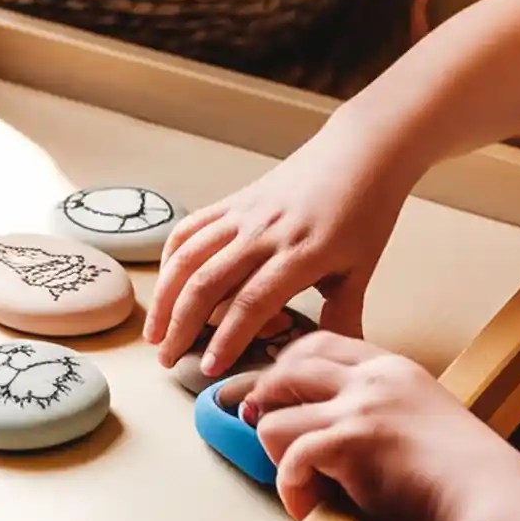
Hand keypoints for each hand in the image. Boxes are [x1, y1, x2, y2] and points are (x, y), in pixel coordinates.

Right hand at [143, 121, 415, 373]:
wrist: (361, 152)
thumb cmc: (366, 210)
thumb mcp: (361, 269)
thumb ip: (342, 316)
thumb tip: (326, 358)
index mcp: (300, 254)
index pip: (252, 302)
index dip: (226, 338)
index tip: (210, 368)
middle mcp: (264, 233)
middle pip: (208, 283)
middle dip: (181, 326)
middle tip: (167, 360)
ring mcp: (243, 215)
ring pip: (188, 257)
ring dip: (164, 297)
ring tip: (154, 332)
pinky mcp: (233, 202)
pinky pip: (190, 229)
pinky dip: (170, 258)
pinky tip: (165, 284)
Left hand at [241, 331, 519, 520]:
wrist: (487, 493)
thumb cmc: (461, 468)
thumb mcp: (421, 410)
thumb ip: (378, 404)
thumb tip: (326, 421)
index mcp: (389, 367)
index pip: (319, 343)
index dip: (286, 365)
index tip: (276, 389)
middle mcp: (369, 380)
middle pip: (286, 370)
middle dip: (265, 399)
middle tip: (263, 426)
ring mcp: (357, 409)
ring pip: (275, 418)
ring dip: (276, 454)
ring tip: (297, 478)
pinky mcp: (348, 443)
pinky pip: (290, 460)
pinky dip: (290, 488)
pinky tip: (306, 505)